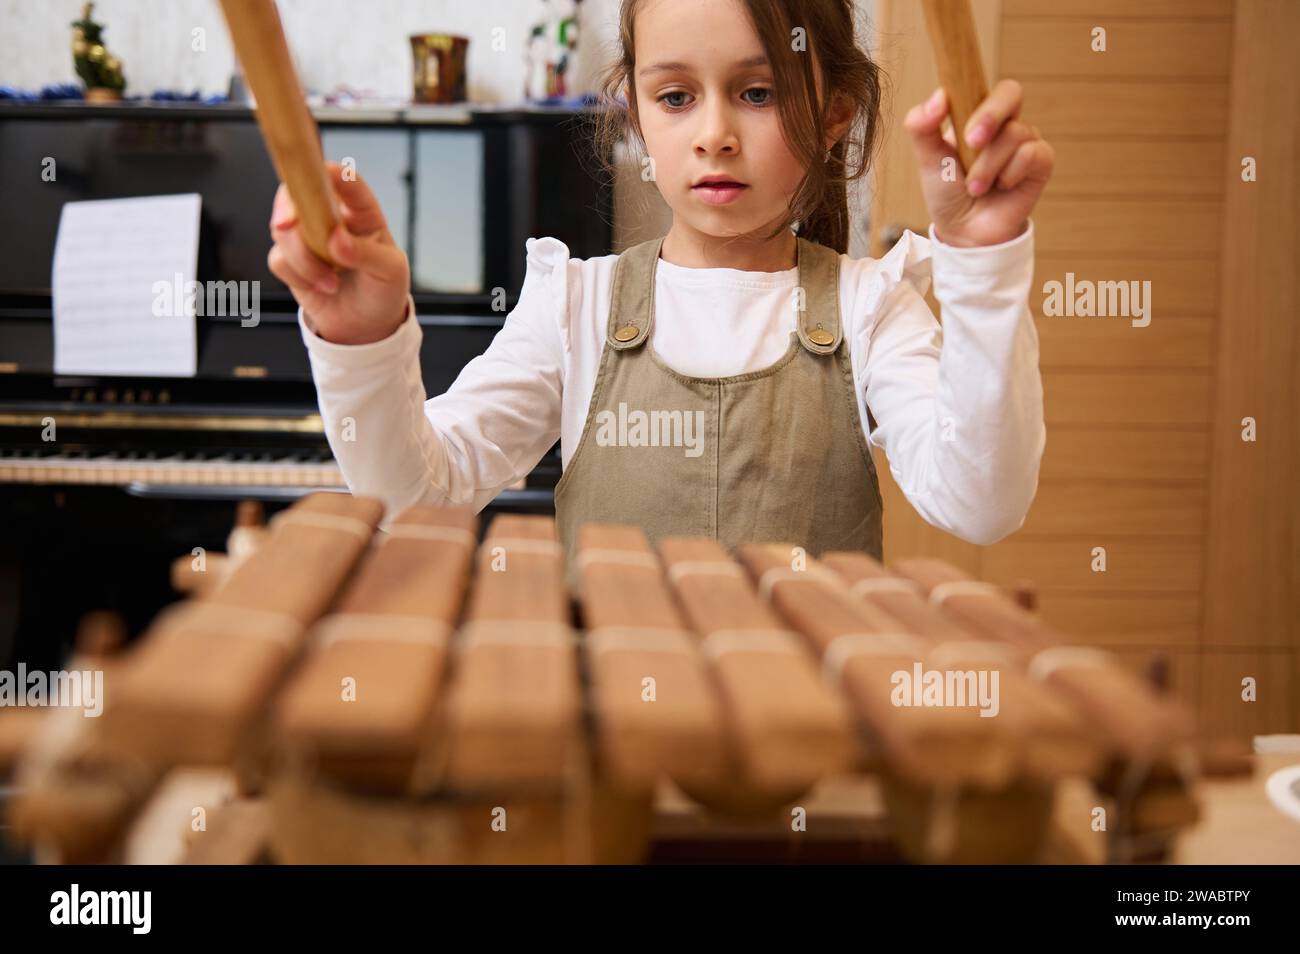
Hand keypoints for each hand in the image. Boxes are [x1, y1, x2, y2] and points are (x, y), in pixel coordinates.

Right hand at [267, 162, 410, 343]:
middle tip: (287, 224)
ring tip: (331, 282)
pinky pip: (278, 258)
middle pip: (297, 193)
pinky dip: (297, 275)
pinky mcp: (291, 259)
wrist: (366, 327)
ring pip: (283, 230)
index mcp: (362, 212)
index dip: (332, 173)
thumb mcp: (390, 272)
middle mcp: (331, 218)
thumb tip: (336, 240)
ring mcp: (308, 237)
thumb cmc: (384, 291)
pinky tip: (320, 287)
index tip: (324, 174)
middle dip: (288, 206)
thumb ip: (366, 254)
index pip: (346, 181)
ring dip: (302, 258)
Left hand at [904, 79, 1053, 247]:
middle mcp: (1005, 124)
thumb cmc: (948, 193)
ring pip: (1014, 133)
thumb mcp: (927, 160)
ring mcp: (1025, 142)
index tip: (952, 105)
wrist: (964, 232)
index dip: (974, 88)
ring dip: (988, 165)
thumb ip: (921, 127)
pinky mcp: (1040, 163)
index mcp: (977, 115)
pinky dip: (1009, 174)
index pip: (983, 82)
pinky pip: (1032, 154)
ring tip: (976, 187)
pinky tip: (1001, 188)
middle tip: (970, 142)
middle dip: (988, 116)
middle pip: (1011, 92)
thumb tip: (938, 96)